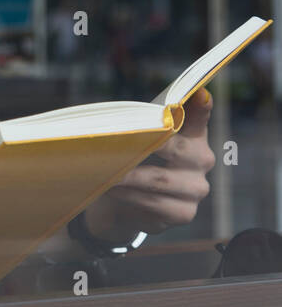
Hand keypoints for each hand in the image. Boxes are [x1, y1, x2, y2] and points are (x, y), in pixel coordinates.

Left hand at [84, 88, 215, 241]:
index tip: (200, 93)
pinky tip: (111, 189)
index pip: (199, 118)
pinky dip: (128, 195)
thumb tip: (131, 110)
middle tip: (120, 140)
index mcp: (194, 136)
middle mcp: (202, 160)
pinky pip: (153, 202)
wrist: (128, 202)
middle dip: (146, 143)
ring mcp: (197, 188)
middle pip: (176, 148)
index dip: (201, 107)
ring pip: (158, 179)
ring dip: (127, 175)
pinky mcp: (184, 212)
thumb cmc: (136, 160)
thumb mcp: (141, 138)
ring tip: (104, 170)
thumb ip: (145, 123)